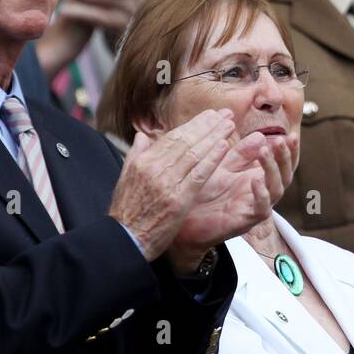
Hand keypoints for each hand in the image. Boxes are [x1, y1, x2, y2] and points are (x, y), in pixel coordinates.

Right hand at [108, 109, 234, 261]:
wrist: (125, 239)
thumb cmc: (127, 211)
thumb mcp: (125, 178)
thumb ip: (136, 154)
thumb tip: (142, 135)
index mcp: (143, 161)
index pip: (173, 137)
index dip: (194, 125)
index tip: (209, 116)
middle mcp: (155, 168)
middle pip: (186, 141)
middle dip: (208, 126)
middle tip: (225, 114)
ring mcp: (167, 183)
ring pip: (194, 154)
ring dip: (214, 137)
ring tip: (229, 125)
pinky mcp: (178, 199)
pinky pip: (198, 174)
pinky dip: (212, 159)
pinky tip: (224, 147)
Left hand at [168, 129, 296, 266]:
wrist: (187, 221)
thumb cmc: (205, 193)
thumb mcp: (223, 166)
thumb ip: (241, 153)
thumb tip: (261, 136)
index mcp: (259, 178)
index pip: (281, 164)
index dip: (289, 151)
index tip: (291, 135)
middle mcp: (262, 193)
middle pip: (284, 175)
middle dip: (285, 157)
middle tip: (281, 140)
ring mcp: (256, 207)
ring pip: (276, 190)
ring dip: (273, 170)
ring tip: (264, 152)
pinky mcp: (247, 220)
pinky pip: (262, 208)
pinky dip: (261, 194)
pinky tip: (256, 179)